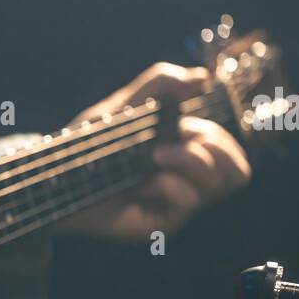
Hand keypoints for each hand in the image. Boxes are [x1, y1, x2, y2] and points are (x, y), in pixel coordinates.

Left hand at [58, 63, 250, 238]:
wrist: (59, 176)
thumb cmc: (91, 143)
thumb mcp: (125, 104)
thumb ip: (161, 83)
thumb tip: (202, 78)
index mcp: (185, 152)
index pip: (229, 150)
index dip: (218, 135)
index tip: (184, 123)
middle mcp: (186, 180)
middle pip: (238, 170)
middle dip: (211, 145)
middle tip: (172, 142)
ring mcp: (177, 202)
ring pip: (219, 182)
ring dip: (189, 161)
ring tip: (154, 158)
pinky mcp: (163, 221)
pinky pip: (188, 200)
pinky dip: (168, 184)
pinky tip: (142, 184)